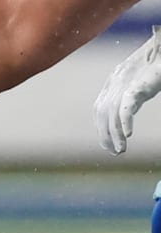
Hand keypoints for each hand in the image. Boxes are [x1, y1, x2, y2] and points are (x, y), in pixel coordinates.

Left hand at [95, 26, 160, 154]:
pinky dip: (125, 122)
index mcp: (114, 79)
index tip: (106, 140)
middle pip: (102, 113)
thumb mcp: (140, 77)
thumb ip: (131, 93)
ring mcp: (125, 82)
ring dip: (114, 134)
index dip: (101, 126)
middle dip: (105, 134)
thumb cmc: (157, 60)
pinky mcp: (138, 84)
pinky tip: (128, 135)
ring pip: (112, 114)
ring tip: (120, 149)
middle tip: (113, 150)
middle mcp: (115, 81)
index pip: (99, 108)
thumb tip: (127, 112)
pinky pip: (126, 107)